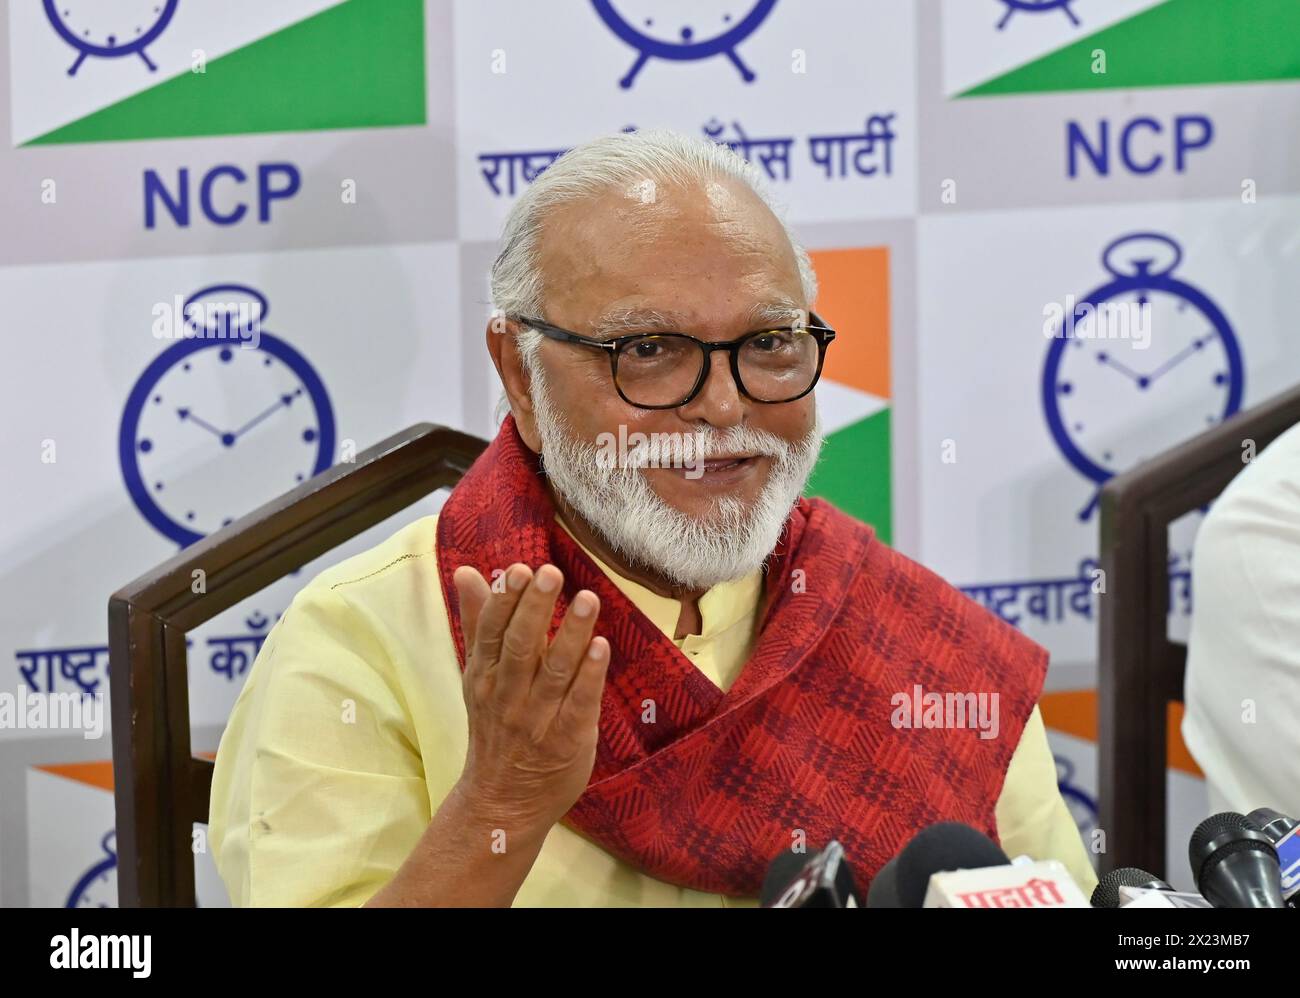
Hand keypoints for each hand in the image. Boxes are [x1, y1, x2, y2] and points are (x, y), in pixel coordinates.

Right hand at [452, 562, 608, 832]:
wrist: (501, 801)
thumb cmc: (494, 726)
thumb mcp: (478, 675)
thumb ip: (477, 621)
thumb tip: (465, 571)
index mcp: (483, 675)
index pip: (491, 632)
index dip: (505, 601)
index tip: (518, 569)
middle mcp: (507, 696)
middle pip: (521, 647)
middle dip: (535, 608)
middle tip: (550, 573)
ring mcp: (537, 720)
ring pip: (555, 672)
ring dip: (571, 635)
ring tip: (588, 599)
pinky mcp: (567, 741)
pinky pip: (580, 705)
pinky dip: (590, 676)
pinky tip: (601, 647)